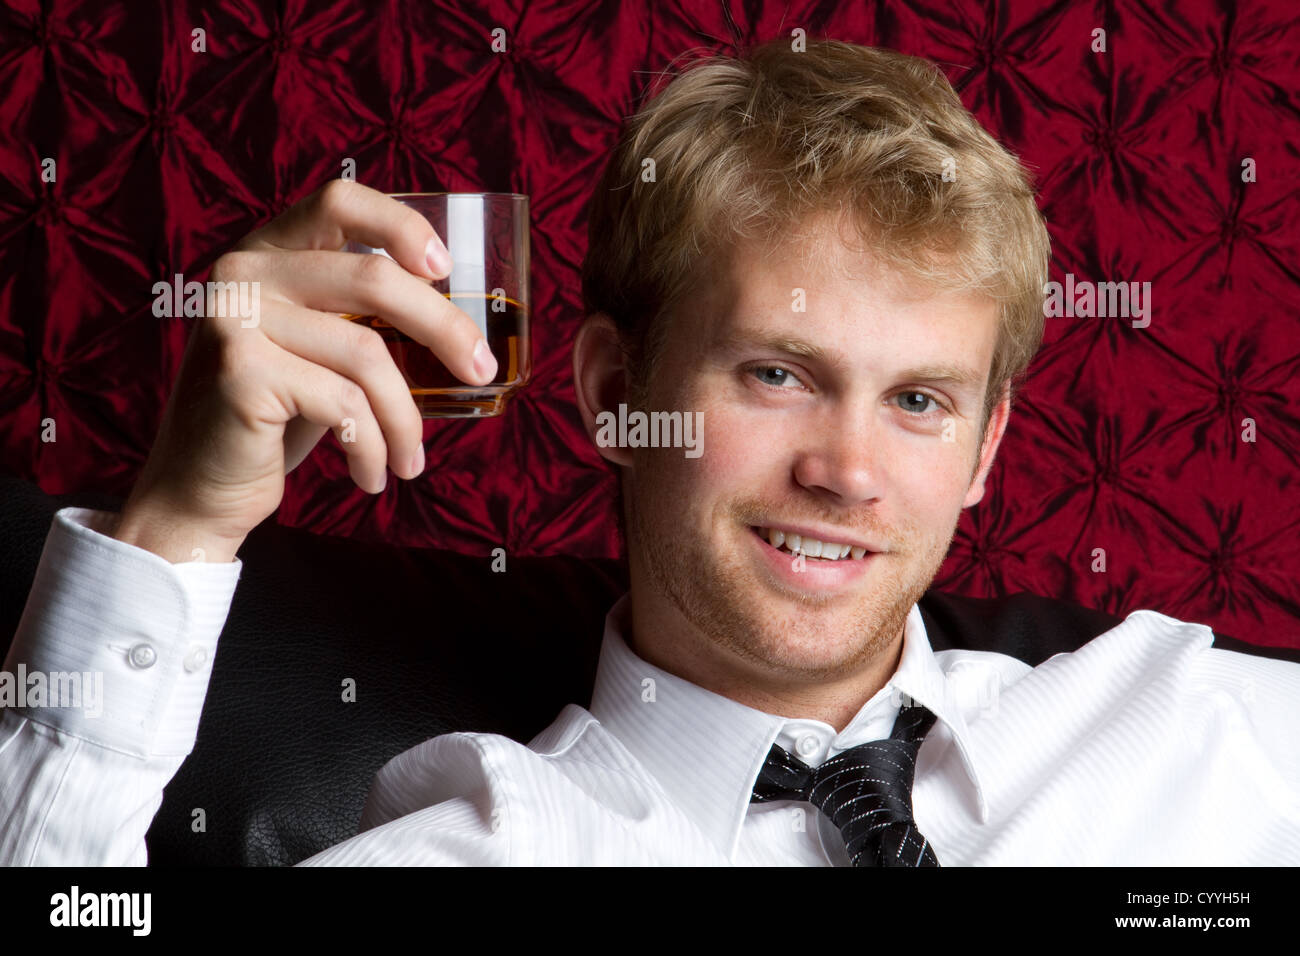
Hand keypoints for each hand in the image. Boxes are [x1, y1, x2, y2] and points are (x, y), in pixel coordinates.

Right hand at [113, 180, 496, 562]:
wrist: (198, 491)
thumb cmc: (274, 419)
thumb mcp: (317, 352)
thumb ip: (358, 318)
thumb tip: (461, 324)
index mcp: (267, 252)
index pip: (339, 200)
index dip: (401, 225)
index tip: (445, 268)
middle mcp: (244, 271)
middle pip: (373, 279)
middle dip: (445, 330)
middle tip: (480, 372)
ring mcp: (235, 317)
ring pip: (367, 355)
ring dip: (405, 419)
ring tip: (411, 462)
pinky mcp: (241, 371)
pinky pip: (345, 405)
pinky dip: (372, 449)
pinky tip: (369, 475)